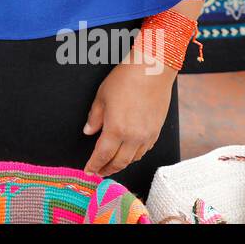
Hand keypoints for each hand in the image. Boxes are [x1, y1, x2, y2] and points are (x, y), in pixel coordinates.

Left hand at [82, 55, 175, 177]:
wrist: (152, 71)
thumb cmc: (125, 80)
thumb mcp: (102, 97)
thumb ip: (94, 118)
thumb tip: (88, 131)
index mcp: (116, 129)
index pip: (102, 155)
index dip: (94, 165)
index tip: (88, 171)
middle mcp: (133, 137)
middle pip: (119, 162)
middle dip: (107, 169)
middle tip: (99, 172)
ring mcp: (147, 136)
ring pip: (133, 158)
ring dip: (121, 163)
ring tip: (112, 164)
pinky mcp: (156, 131)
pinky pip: (144, 150)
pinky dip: (134, 155)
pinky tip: (129, 152)